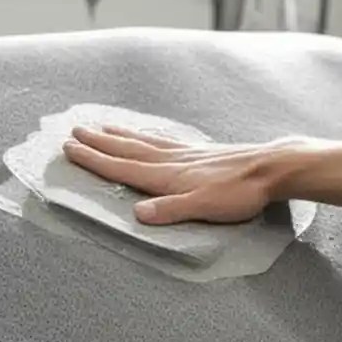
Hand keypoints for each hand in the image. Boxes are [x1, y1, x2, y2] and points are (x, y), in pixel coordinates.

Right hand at [63, 126, 305, 224]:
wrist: (271, 168)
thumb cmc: (240, 192)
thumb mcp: (204, 207)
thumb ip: (170, 210)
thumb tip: (137, 214)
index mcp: (168, 176)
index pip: (123, 167)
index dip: (95, 160)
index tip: (70, 149)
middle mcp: (173, 160)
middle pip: (128, 149)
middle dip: (99, 143)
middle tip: (74, 132)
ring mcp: (186, 153)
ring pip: (144, 141)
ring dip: (120, 135)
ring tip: (101, 127)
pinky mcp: (200, 151)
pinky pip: (164, 140)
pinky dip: (147, 135)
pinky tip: (146, 134)